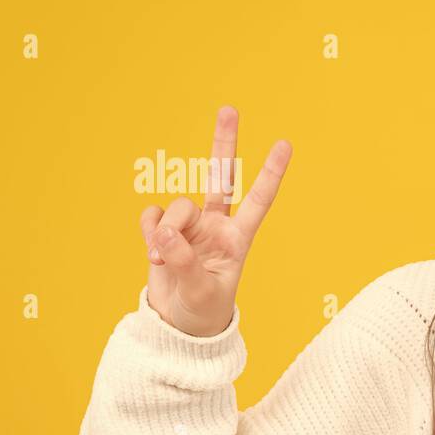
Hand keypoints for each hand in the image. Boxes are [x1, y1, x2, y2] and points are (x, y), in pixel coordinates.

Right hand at [140, 107, 292, 336]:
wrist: (178, 326)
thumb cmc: (204, 311)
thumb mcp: (201, 291)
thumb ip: (184, 261)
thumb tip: (164, 232)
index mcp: (239, 237)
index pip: (259, 199)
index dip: (271, 173)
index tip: (285, 144)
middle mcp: (216, 224)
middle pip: (220, 176)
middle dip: (223, 143)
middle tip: (229, 109)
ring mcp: (189, 225)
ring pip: (176, 206)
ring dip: (166, 231)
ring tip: (164, 261)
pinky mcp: (164, 230)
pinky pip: (152, 216)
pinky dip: (149, 232)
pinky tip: (154, 254)